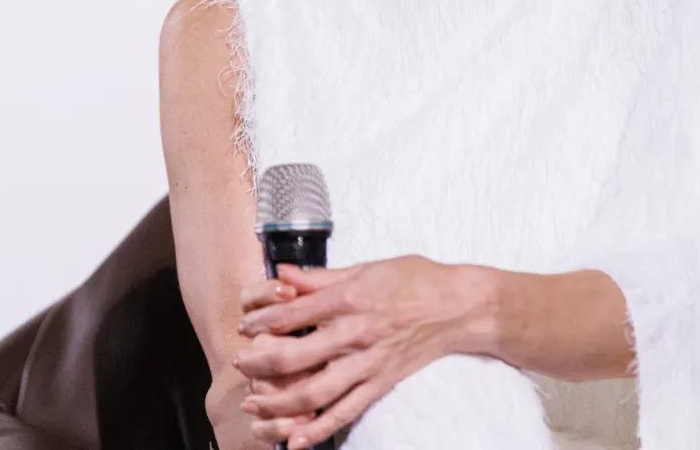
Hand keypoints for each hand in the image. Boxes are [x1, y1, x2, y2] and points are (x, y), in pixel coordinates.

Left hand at [231, 256, 489, 448]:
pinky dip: (317, 430)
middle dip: (258, 364)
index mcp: (348, 299)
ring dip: (277, 404)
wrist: (458, 307)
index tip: (245, 325)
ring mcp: (367, 364)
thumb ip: (321, 276)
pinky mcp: (379, 384)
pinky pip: (344, 412)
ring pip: (313, 392)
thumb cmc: (415, 280)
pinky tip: (294, 441)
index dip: (259, 321)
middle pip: (292, 357)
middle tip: (241, 364)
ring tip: (253, 407)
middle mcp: (354, 335)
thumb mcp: (365, 267)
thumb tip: (283, 274)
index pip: (290, 314)